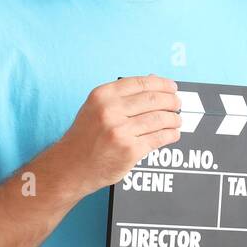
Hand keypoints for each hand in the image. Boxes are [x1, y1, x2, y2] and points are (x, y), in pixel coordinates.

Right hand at [54, 74, 181, 197]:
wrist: (70, 166)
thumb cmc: (85, 136)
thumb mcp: (95, 108)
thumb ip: (121, 95)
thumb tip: (153, 80)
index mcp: (102, 96)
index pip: (141, 83)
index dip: (161, 84)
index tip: (172, 87)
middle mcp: (110, 111)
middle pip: (154, 100)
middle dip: (171, 101)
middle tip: (177, 104)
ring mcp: (120, 131)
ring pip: (159, 119)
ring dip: (173, 119)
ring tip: (176, 120)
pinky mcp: (130, 150)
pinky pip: (159, 138)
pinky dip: (170, 134)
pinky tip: (172, 133)